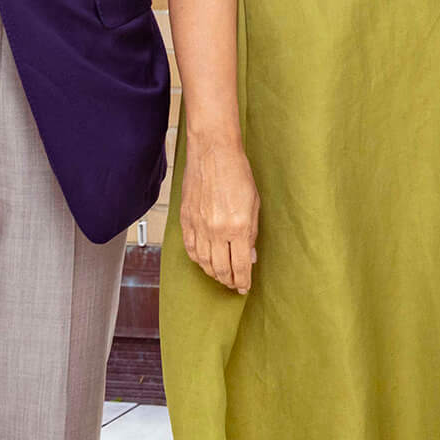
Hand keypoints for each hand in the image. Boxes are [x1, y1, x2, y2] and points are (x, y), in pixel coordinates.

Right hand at [180, 134, 259, 293]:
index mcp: (237, 227)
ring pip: (203, 262)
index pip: (240, 265)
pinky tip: (204, 262)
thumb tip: (250, 257)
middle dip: (228, 281)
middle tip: (233, 284)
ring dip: (213, 273)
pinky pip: (190, 249)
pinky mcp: (186, 220)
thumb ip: (251, 232)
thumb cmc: (237, 173)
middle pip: (220, 269)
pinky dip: (197, 260)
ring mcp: (198, 226)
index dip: (243, 281)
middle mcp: (216, 231)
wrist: (212, 152)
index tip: (244, 287)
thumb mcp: (254, 203)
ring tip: (221, 275)